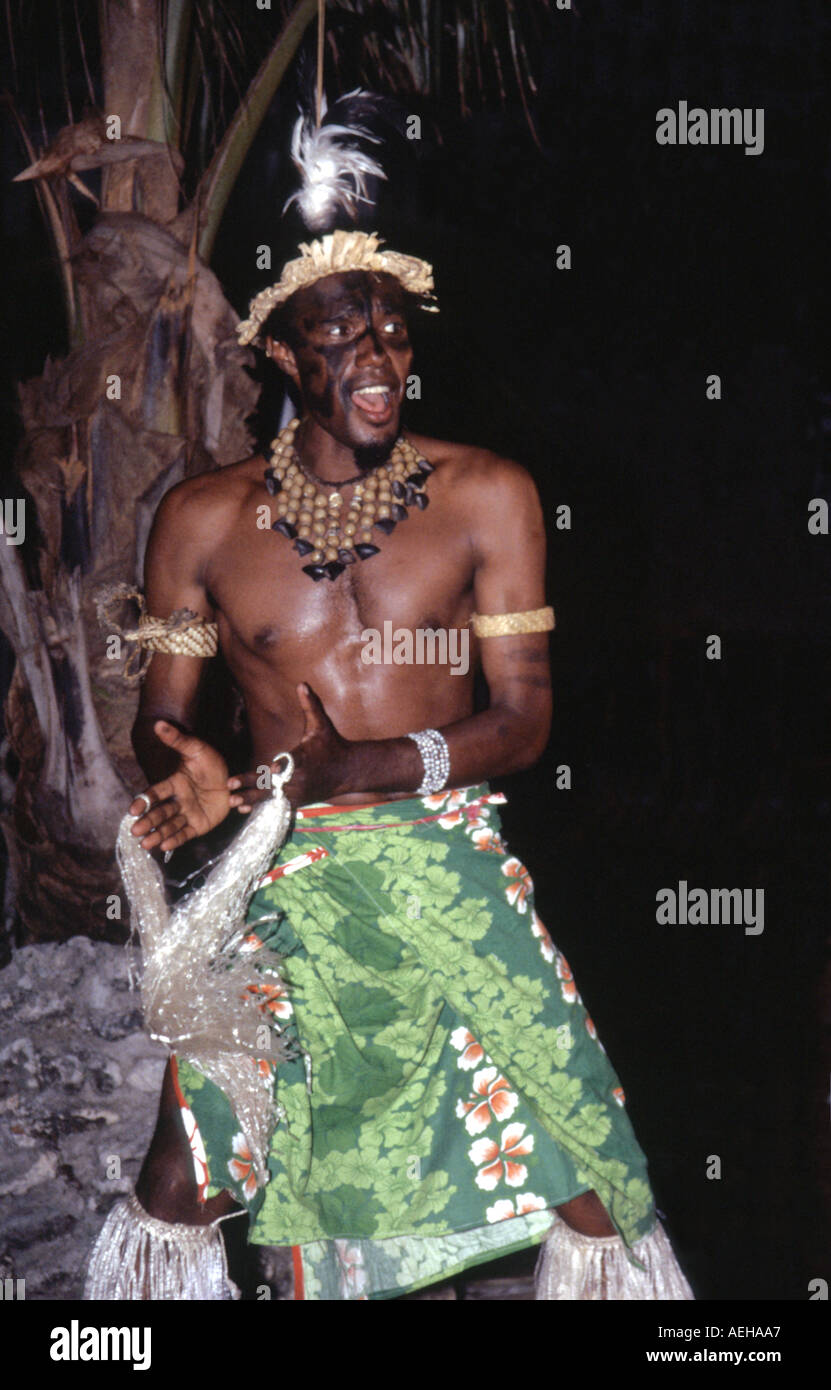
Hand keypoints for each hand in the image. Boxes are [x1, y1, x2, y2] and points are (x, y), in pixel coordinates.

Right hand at [129, 721, 230, 851]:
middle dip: (147, 822)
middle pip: (159, 813)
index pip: (155, 793)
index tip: (133, 809)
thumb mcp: (196, 749)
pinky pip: (185, 834)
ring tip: (145, 844)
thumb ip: (178, 740)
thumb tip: (158, 723)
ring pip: (169, 826)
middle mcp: (177, 801)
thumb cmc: (212, 763)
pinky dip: (175, 840)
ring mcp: (187, 814)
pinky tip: (164, 846)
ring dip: (157, 834)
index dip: (144, 801)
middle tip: (134, 831)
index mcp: (173, 784)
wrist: (234, 779)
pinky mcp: (198, 825)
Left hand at [228, 683, 350, 811]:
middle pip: (273, 782)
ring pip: (272, 796)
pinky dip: (261, 807)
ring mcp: (299, 790)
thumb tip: (301, 684)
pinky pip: (277, 804)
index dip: (281, 765)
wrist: (347, 771)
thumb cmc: (331, 745)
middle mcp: (300, 776)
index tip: (269, 769)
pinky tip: (244, 810)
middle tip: (230, 784)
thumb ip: (310, 706)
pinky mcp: (299, 799)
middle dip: (251, 784)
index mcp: (305, 757)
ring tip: (233, 802)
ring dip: (251, 799)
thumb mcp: (321, 725)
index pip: (292, 761)